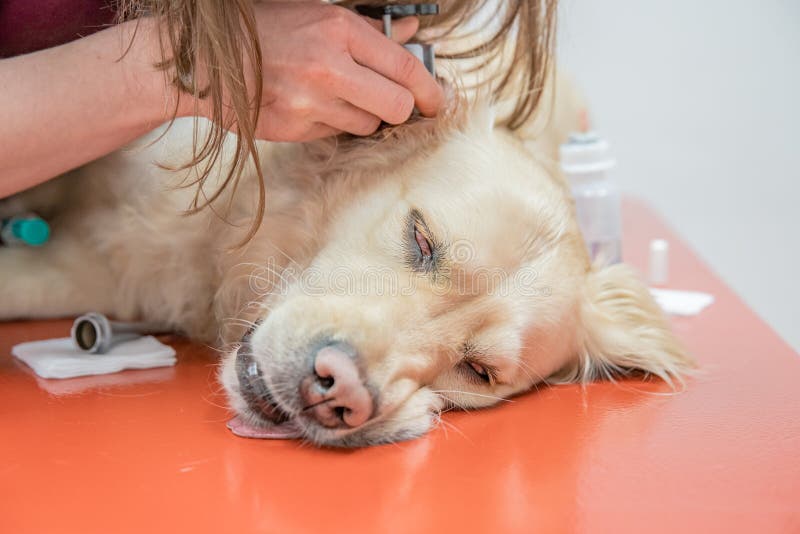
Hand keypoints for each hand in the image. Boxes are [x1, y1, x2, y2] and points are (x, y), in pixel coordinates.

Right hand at [247, 1, 443, 140]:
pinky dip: (333, 123)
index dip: (429, 89)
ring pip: (366, 125)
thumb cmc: (263, 29)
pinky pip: (334, 134)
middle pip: (395, 107)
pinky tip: (311, 104)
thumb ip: (370, 29)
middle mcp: (327, 69)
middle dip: (401, 109)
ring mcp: (309, 104)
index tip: (436, 100)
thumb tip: (411, 33)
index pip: (404, 68)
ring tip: (337, 94)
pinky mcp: (294, 129)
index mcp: (336, 30)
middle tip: (396, 104)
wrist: (204, 59)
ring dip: (363, 115)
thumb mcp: (317, 14)